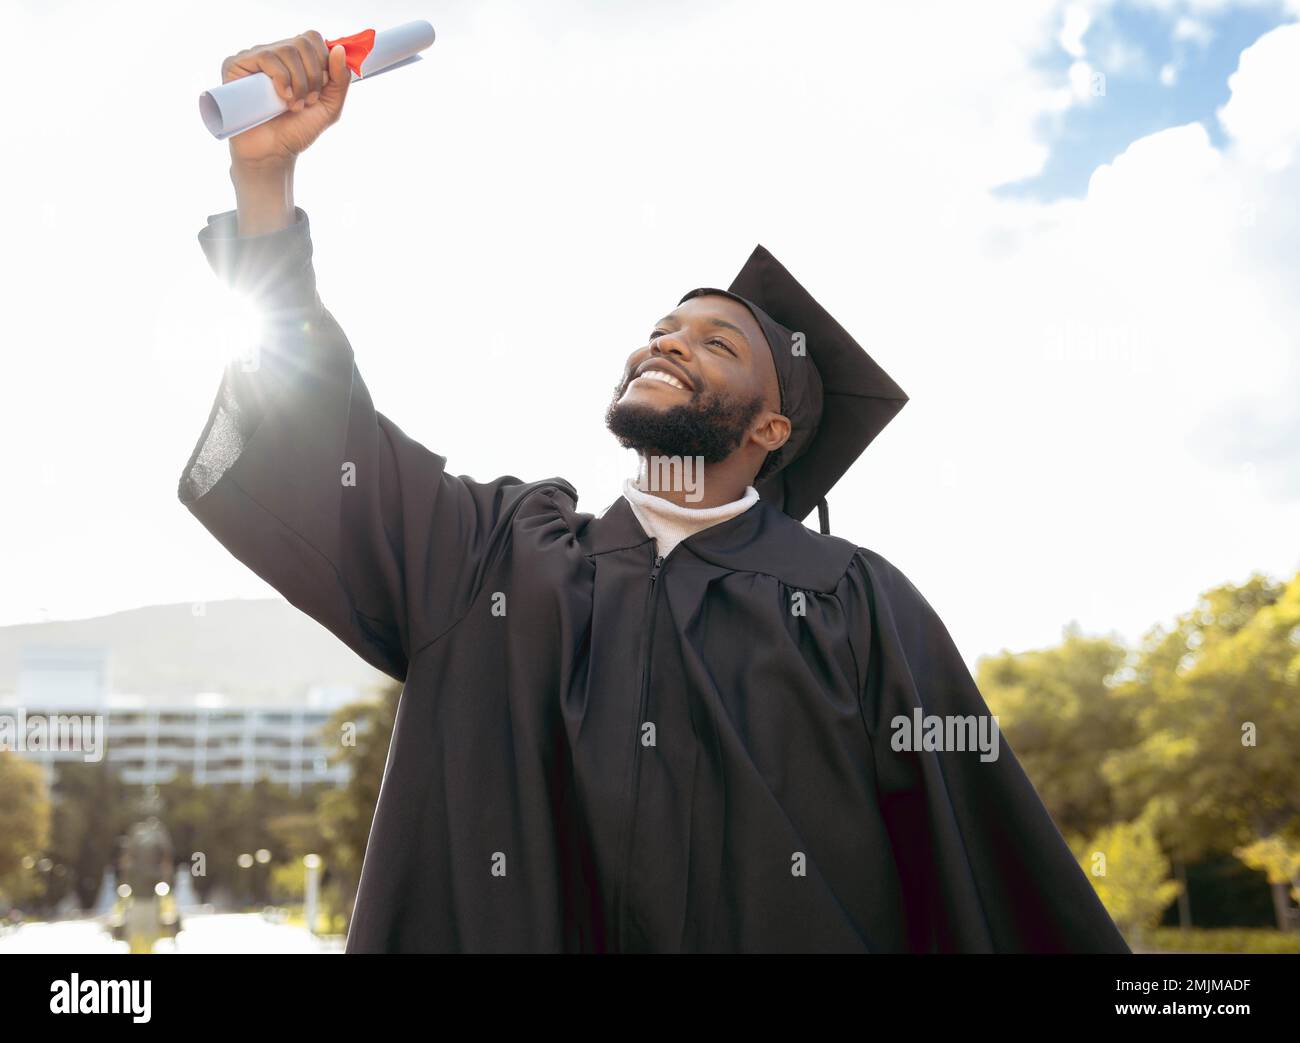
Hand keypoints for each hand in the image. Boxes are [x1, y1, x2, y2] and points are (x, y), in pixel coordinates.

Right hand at [223, 31, 350, 169]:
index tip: (321, 90)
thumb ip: (339, 80)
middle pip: (302, 42)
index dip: (323, 61)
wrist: (272, 152)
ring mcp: (255, 58)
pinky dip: (281, 78)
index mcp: (295, 60)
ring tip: (294, 106)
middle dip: (313, 75)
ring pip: (286, 50)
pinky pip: (266, 57)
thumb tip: (338, 49)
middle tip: (308, 101)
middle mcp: (274, 54)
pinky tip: (283, 97)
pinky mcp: (236, 65)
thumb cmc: (297, 130)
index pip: (312, 39)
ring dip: (299, 82)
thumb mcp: (328, 107)